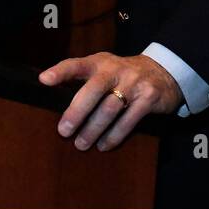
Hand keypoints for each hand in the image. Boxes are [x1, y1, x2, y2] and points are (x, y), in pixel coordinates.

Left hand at [40, 52, 182, 150]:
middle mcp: (117, 70)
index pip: (78, 64)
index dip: (61, 71)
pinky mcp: (148, 98)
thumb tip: (51, 93)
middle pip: (94, 89)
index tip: (44, 80)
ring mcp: (134, 83)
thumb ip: (83, 79)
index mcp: (101, 63)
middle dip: (77, 112)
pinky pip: (128, 120)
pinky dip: (114, 136)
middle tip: (64, 131)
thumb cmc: (123, 75)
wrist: (164, 71)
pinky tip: (104, 145)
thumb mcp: (105, 69)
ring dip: (93, 129)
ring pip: (110, 108)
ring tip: (82, 144)